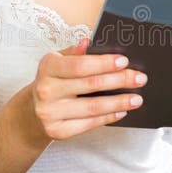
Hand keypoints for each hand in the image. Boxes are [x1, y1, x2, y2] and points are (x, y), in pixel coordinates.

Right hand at [31, 38, 146, 140]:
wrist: (32, 112)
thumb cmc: (52, 82)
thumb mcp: (57, 63)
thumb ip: (73, 53)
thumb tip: (88, 41)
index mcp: (48, 68)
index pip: (80, 65)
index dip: (103, 63)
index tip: (124, 61)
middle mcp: (46, 90)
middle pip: (90, 85)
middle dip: (119, 81)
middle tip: (139, 78)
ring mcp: (50, 112)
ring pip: (92, 107)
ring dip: (118, 102)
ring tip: (136, 98)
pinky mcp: (57, 130)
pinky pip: (88, 124)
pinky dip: (108, 117)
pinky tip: (121, 112)